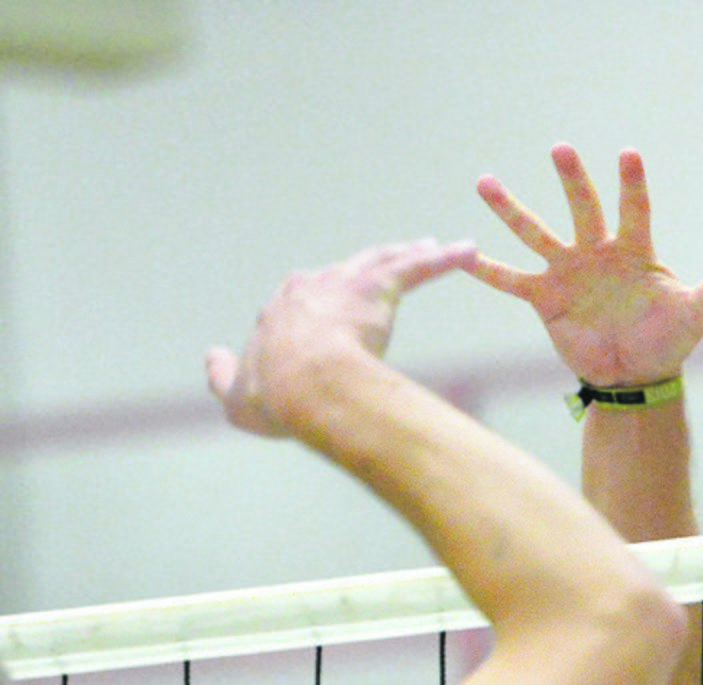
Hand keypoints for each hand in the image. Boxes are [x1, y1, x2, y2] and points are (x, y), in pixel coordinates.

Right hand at [205, 239, 474, 436]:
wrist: (304, 385)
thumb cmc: (274, 397)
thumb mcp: (237, 397)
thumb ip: (224, 377)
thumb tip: (213, 358)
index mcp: (280, 311)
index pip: (305, 305)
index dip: (321, 315)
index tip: (336, 322)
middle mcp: (311, 287)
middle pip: (345, 272)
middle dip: (368, 268)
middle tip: (390, 263)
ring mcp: (344, 285)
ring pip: (382, 262)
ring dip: (409, 253)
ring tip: (432, 246)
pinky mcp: (377, 289)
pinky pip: (417, 267)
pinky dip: (443, 258)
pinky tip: (467, 250)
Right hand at [471, 145, 702, 387]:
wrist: (638, 376)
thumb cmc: (668, 339)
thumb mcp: (697, 311)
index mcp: (634, 250)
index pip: (635, 210)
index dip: (633, 185)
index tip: (629, 154)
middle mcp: (597, 252)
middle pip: (584, 209)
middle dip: (574, 182)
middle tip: (563, 149)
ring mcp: (568, 272)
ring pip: (537, 234)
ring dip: (512, 211)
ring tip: (485, 183)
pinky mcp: (546, 300)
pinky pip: (512, 282)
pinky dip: (487, 272)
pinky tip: (462, 257)